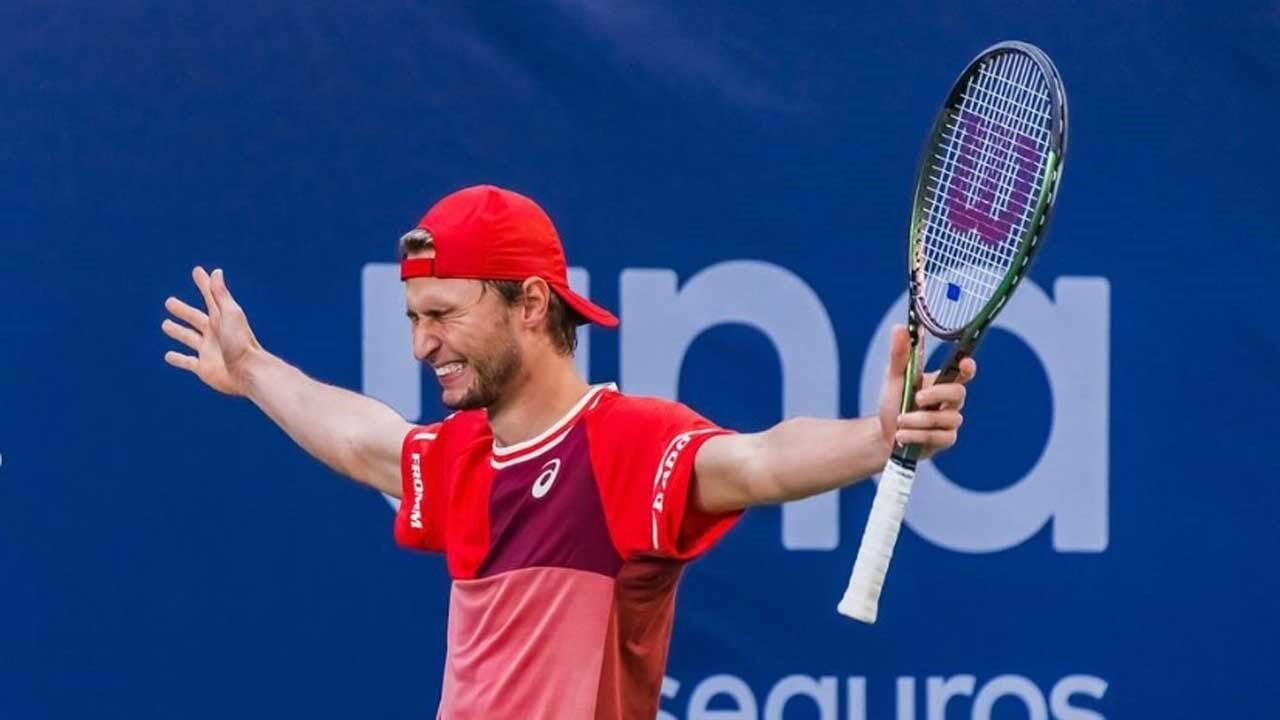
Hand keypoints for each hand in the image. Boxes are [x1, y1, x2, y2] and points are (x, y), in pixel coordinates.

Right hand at [162, 267, 262, 395]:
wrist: (248, 372)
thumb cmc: (240, 341)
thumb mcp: (230, 314)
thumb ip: (220, 294)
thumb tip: (216, 271)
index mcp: (221, 318)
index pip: (210, 297)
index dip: (203, 284)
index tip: (197, 271)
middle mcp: (214, 333)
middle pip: (194, 318)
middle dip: (183, 311)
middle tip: (169, 302)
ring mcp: (208, 350)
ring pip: (188, 338)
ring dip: (177, 331)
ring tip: (165, 325)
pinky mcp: (203, 368)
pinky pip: (187, 362)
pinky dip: (177, 359)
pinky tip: (168, 356)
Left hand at [876, 325, 976, 458]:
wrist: (882, 435)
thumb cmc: (893, 403)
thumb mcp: (894, 377)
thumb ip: (899, 355)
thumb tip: (900, 327)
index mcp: (941, 382)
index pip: (962, 373)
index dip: (968, 368)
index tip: (966, 363)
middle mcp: (950, 401)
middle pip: (958, 393)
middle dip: (937, 394)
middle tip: (916, 398)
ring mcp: (950, 422)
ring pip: (946, 418)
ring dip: (918, 420)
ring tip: (899, 421)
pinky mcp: (945, 440)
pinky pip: (938, 437)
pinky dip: (916, 436)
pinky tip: (902, 436)